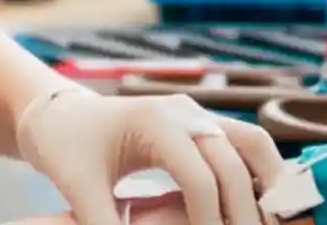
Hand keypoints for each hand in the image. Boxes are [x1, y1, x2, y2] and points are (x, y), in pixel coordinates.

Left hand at [15, 88, 286, 224]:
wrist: (57, 115)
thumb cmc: (63, 145)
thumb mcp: (76, 185)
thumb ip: (99, 222)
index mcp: (152, 121)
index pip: (199, 176)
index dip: (210, 219)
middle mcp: (182, 112)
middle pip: (236, 161)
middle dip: (245, 210)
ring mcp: (196, 114)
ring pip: (254, 144)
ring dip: (268, 185)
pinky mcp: (202, 123)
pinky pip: (246, 144)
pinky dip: (261, 174)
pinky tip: (258, 210)